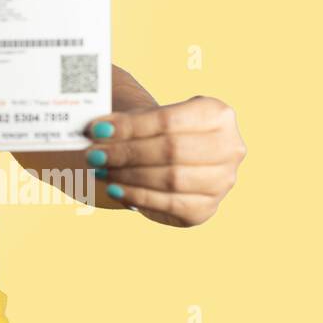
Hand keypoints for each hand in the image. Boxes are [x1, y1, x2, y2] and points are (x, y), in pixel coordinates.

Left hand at [83, 95, 245, 227]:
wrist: (174, 154)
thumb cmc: (157, 130)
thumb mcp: (147, 116)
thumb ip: (126, 121)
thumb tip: (96, 130)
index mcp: (218, 114)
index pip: (168, 121)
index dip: (130, 127)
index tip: (97, 129)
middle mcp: (229, 147)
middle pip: (171, 151)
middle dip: (126, 153)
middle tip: (93, 153)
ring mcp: (222, 181)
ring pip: (172, 179)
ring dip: (128, 176)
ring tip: (99, 170)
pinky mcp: (207, 208)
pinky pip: (170, 204)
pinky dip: (138, 197)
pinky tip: (114, 189)